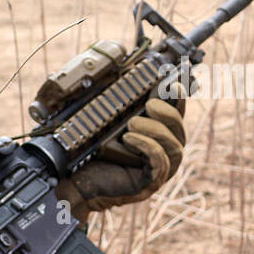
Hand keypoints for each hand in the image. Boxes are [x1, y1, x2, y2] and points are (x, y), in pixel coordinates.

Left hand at [60, 90, 185, 213]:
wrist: (74, 180)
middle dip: (168, 112)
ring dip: (155, 130)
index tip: (173, 83)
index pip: (177, 112)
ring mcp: (159, 168)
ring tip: (131, 125)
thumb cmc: (88, 150)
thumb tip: (119, 70)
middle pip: (179, 128)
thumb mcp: (101, 121)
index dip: (178, 97)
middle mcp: (163, 149)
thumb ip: (114, 100)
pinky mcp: (151, 182)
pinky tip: (130, 139)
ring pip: (174, 145)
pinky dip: (147, 146)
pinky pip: (160, 161)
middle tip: (149, 105)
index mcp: (156, 132)